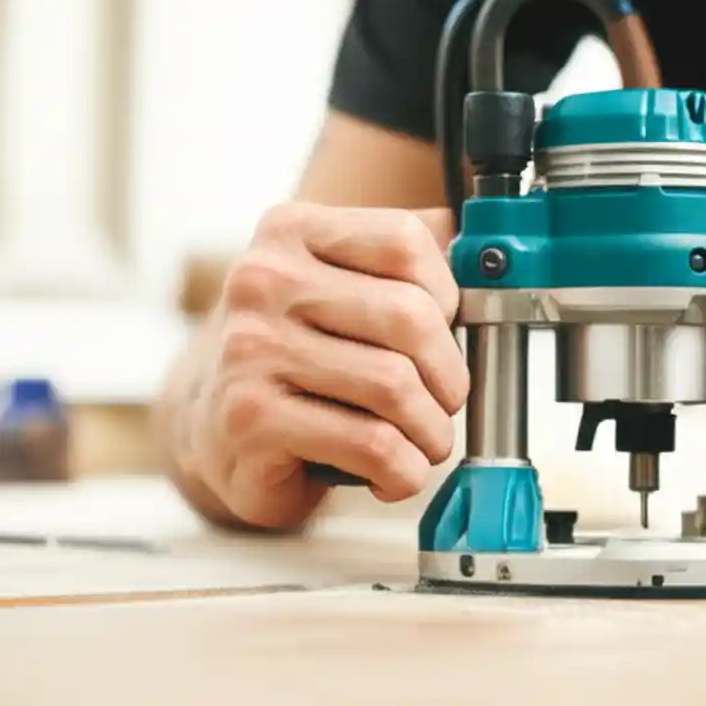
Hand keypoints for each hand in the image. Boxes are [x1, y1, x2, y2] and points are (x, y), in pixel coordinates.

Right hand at [172, 203, 466, 528]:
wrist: (217, 429)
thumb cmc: (301, 356)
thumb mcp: (346, 288)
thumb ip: (410, 262)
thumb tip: (488, 255)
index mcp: (292, 231)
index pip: (405, 241)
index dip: (449, 294)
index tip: (446, 331)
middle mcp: (263, 279)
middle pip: (410, 317)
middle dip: (450, 375)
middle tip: (447, 402)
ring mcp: (250, 348)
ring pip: (396, 386)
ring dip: (432, 431)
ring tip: (424, 443)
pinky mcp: (251, 417)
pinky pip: (371, 445)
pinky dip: (403, 470)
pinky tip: (393, 474)